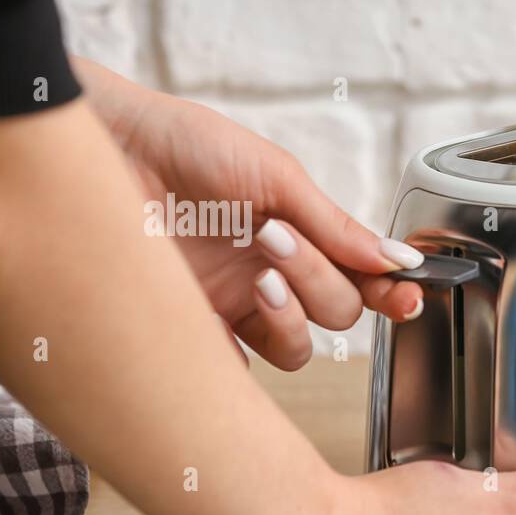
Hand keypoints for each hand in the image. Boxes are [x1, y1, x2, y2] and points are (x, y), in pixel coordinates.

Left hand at [74, 58, 423, 369]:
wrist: (107, 145)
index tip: (408, 298)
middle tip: (277, 240)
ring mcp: (235, 303)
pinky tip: (219, 319)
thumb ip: (334, 224)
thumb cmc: (186, 144)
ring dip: (290, 319)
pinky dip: (232, 358)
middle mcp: (276, 273)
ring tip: (257, 277)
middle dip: (319, 280)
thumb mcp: (274, 174)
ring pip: (297, 350)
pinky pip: (232, 370)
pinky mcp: (193, 324)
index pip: (364, 279)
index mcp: (303, 236)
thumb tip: (396, 259)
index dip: (393, 295)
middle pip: (338, 313)